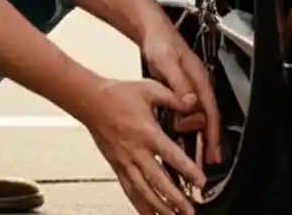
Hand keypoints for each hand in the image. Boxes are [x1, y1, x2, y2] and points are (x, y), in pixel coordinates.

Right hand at [83, 79, 205, 214]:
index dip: (187, 170)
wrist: (90, 101)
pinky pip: (129, 190)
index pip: (170, 155)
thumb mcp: (150, 89)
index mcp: (147, 132)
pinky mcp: (117, 166)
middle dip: (174, 198)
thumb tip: (192, 102)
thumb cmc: (118, 95)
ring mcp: (125, 161)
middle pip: (157, 180)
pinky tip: (149, 214)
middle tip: (189, 209)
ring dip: (159, 207)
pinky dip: (140, 205)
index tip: (200, 181)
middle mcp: (135, 150)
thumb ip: (173, 98)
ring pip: (142, 190)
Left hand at [140, 25, 222, 165]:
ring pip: (198, 118)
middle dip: (207, 141)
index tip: (213, 153)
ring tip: (196, 156)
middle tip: (204, 161)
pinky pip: (188, 113)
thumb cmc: (161, 44)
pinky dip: (188, 127)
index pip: (211, 112)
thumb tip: (190, 103)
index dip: (213, 134)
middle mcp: (198, 86)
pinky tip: (181, 137)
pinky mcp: (181, 90)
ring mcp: (191, 88)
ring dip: (197, 136)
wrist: (152, 31)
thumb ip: (178, 83)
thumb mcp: (166, 62)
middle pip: (206, 119)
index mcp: (199, 81)